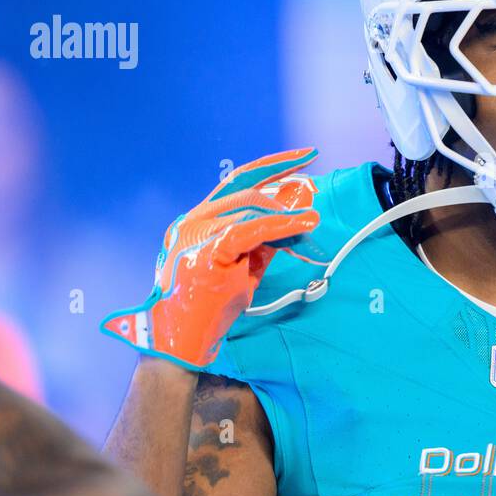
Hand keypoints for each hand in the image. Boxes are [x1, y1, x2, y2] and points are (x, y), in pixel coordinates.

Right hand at [101, 148, 320, 368]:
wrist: (181, 339)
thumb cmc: (210, 305)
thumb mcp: (242, 266)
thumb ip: (262, 241)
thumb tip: (293, 220)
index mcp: (197, 220)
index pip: (237, 182)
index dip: (272, 166)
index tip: (302, 156)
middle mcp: (193, 221)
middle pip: (245, 188)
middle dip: (283, 179)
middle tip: (313, 185)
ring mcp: (195, 234)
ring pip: (250, 208)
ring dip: (286, 213)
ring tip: (311, 219)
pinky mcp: (206, 252)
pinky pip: (251, 231)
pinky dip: (281, 226)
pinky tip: (303, 224)